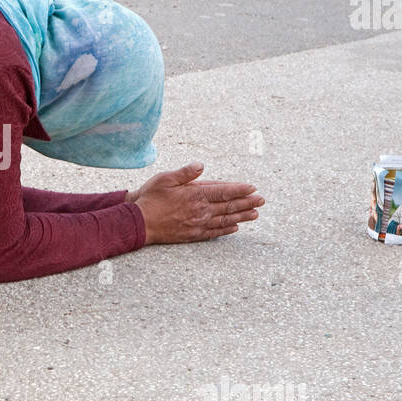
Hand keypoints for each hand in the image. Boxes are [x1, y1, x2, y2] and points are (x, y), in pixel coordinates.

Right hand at [125, 162, 263, 244]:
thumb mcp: (165, 179)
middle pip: (229, 206)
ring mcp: (198, 224)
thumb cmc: (150, 198)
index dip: (240, 189)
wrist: (139, 222)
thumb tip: (201, 165)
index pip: (223, 191)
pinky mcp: (193, 234)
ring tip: (255, 214)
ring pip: (225, 220)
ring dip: (242, 216)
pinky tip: (235, 227)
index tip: (253, 187)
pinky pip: (215, 232)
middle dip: (247, 202)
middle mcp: (200, 210)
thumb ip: (185, 172)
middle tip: (261, 200)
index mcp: (195, 194)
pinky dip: (227, 229)